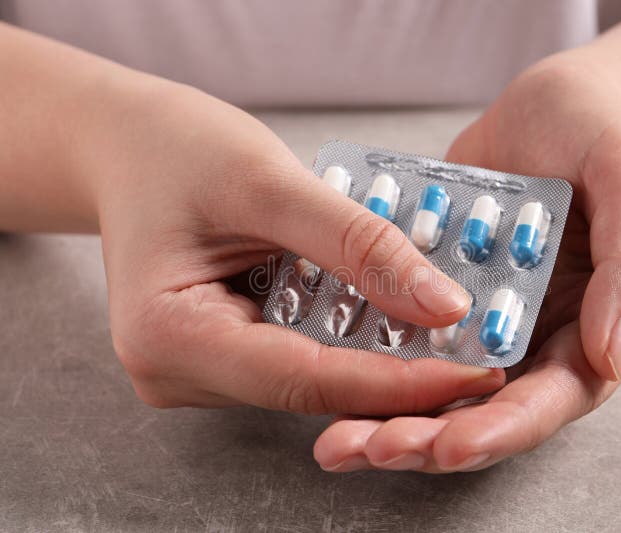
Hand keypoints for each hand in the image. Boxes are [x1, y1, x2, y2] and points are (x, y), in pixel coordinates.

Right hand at [93, 79, 504, 413]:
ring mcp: (196, 368)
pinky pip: (298, 356)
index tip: (474, 373)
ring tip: (451, 332)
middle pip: (312, 390)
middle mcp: (177, 371)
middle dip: (400, 374)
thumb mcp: (271, 183)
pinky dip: (349, 335)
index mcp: (170, 336)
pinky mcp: (219, 354)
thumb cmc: (175, 149)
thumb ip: (359, 246)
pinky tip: (396, 312)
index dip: (398, 383)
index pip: (307, 381)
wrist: (127, 144)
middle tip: (481, 355)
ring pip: (311, 378)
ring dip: (380, 354)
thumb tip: (443, 306)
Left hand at [314, 56, 620, 471]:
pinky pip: (406, 331)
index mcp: (595, 328)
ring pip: (438, 384)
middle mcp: (538, 336)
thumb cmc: (601, 132)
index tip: (448, 446)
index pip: (551, 398)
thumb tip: (614, 354)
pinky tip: (320, 367)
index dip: (501, 428)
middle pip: (485, 408)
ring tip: (335, 440)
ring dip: (389, 415)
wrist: (548, 105)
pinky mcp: (443, 293)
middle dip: (429, 437)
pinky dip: (370, 355)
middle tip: (366, 449)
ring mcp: (487, 318)